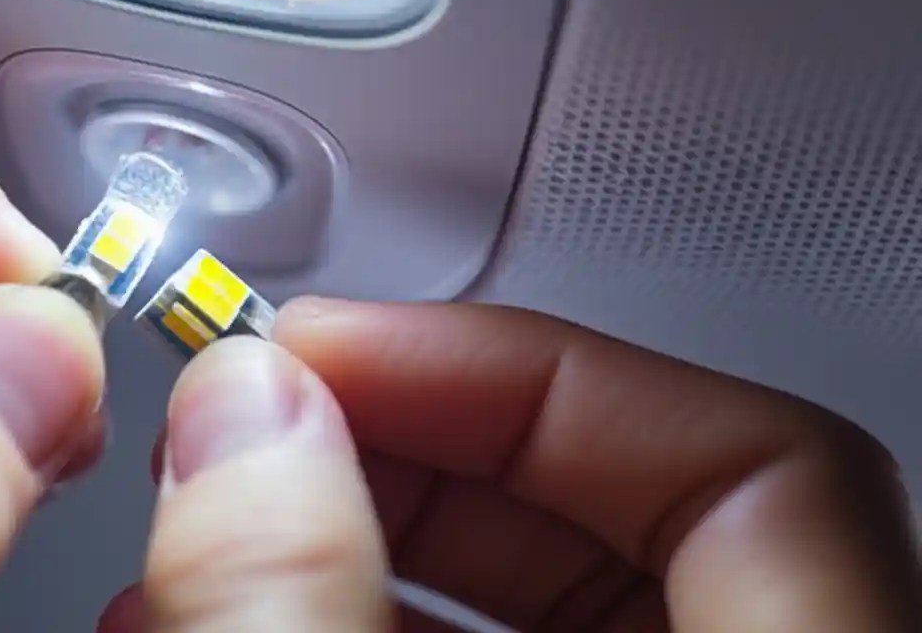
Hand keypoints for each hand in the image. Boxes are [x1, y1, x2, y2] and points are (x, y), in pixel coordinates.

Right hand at [102, 299, 920, 631]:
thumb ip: (308, 603)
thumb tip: (242, 421)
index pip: (757, 468)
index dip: (531, 374)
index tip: (338, 355)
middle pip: (621, 516)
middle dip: (410, 445)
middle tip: (255, 423)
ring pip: (535, 605)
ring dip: (356, 545)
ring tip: (204, 536)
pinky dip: (359, 629)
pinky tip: (236, 626)